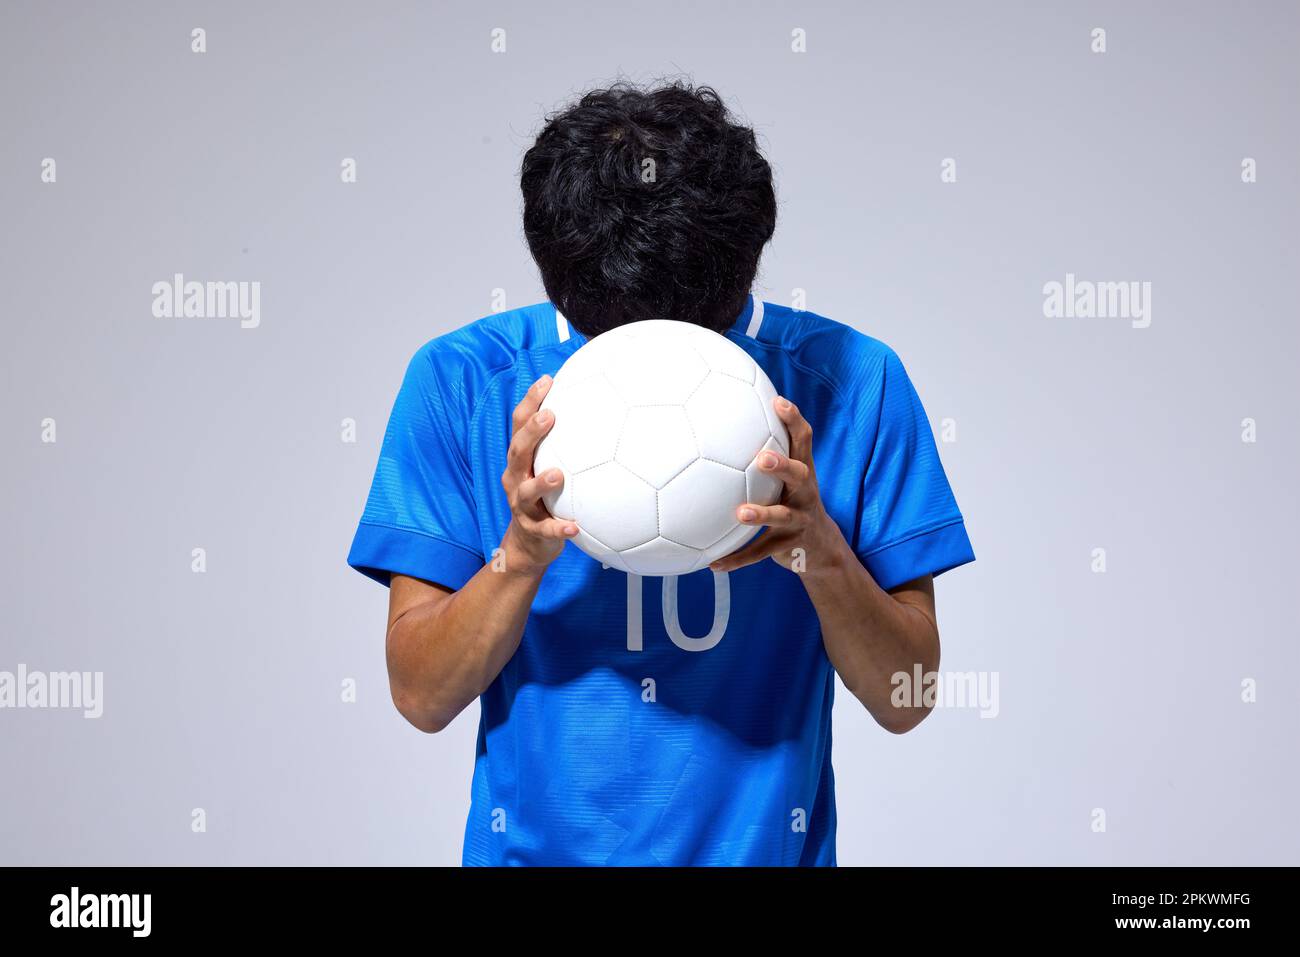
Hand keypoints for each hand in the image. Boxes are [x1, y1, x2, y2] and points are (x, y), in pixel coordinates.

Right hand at [499, 375, 578, 572]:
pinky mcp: (533, 530)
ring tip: (557, 475)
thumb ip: (563, 444)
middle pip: (517, 451)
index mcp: (521, 460)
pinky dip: (559, 527)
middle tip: (548, 416)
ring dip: (540, 482)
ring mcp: (521, 505)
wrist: (529, 544)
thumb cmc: (545, 497)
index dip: (529, 402)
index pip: (519, 426)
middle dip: (531, 433)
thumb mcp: (547, 467)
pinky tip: (575, 527)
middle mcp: (516, 478)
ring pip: (525, 492)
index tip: (547, 381)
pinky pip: (546, 529)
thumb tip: (596, 408)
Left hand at [709, 396, 843, 574]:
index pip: (804, 441)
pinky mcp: (789, 546)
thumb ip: (771, 454)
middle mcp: (805, 494)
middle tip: (763, 458)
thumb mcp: (791, 479)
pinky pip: (760, 553)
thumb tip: (728, 421)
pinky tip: (714, 564)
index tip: (778, 402)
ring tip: (740, 514)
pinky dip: (737, 559)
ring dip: (762, 515)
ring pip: (782, 517)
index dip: (794, 421)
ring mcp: (799, 521)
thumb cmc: (795, 503)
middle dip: (783, 465)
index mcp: (803, 472)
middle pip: (800, 475)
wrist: (822, 550)